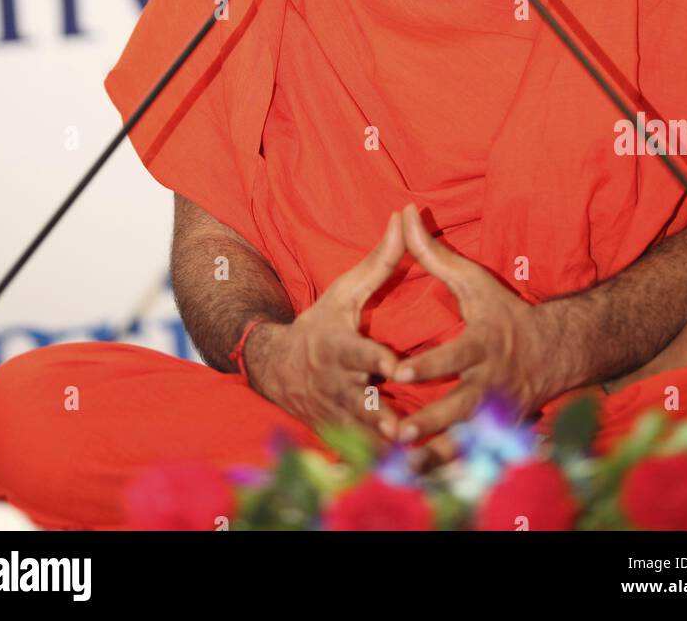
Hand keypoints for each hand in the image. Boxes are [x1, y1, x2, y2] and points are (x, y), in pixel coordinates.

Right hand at [242, 212, 406, 444]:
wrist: (277, 367)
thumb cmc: (321, 321)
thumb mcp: (346, 291)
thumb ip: (380, 260)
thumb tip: (403, 218)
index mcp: (339, 346)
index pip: (358, 353)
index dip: (375, 360)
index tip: (394, 365)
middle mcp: (336, 382)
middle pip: (360, 400)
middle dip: (380, 414)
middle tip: (404, 426)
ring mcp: (336, 412)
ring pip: (361, 433)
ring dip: (382, 444)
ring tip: (409, 454)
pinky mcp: (339, 434)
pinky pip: (361, 452)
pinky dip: (378, 461)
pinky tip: (405, 469)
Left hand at [391, 204, 566, 461]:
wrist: (552, 352)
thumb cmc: (503, 312)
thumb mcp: (473, 281)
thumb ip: (434, 254)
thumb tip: (406, 214)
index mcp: (482, 345)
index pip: (455, 357)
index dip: (429, 365)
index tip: (400, 370)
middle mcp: (489, 382)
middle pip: (458, 406)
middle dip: (429, 421)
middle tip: (397, 430)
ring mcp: (494, 412)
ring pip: (463, 438)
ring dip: (435, 452)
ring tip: (403, 461)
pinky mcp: (495, 432)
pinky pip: (471, 455)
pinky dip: (449, 467)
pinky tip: (420, 476)